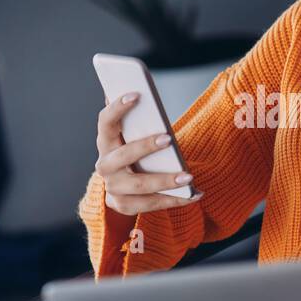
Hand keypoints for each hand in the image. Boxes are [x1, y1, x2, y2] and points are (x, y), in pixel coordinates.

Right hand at [95, 93, 202, 216]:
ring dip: (165, 181)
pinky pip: (152, 204)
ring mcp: (113, 188)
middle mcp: (104, 165)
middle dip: (145, 146)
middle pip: (123, 156)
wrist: (122, 188)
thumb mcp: (132, 136)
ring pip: (139, 185)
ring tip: (189, 177)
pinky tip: (195, 194)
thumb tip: (144, 94)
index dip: (117, 107)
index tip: (136, 94)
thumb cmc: (133, 152)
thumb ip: (136, 120)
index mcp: (105, 141)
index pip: (105, 121)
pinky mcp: (124, 205)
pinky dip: (176, 200)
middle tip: (169, 139)